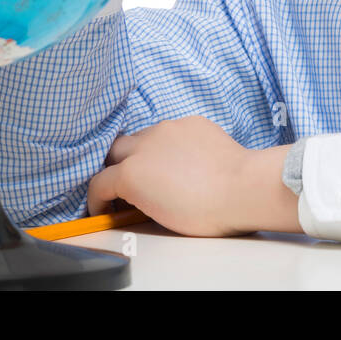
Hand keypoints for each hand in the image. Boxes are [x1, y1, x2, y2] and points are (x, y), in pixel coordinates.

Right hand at [87, 115, 252, 236]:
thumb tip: (135, 198)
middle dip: (114, 167)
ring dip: (142, 152)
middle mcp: (144, 144)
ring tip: (158, 170)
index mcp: (130, 173)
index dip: (98, 200)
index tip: (104, 208)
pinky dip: (170, 144)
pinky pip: (171, 131)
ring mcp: (168, 128)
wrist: (243, 189)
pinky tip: (185, 159)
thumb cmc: (205, 212)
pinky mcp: (190, 122)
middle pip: (114, 150)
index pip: (99, 183)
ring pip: (142, 136)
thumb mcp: (159, 217)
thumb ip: (138, 201)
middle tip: (125, 185)